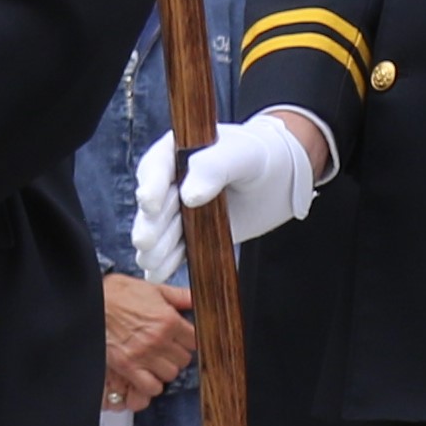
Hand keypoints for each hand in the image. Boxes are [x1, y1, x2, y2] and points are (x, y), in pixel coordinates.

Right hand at [99, 273, 196, 407]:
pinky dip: (152, 383)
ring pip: (171, 374)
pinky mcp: (128, 367)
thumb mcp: (149, 288)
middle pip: (184, 359)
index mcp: (167, 319)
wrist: (87, 303)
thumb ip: (177, 295)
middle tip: (167, 347)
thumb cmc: (114, 294)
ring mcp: (144, 355)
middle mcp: (158, 339)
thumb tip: (196, 298)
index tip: (182, 338)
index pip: (195, 339)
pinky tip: (147, 372)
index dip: (188, 338)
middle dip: (177, 353)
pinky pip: (152, 387)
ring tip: (156, 359)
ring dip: (165, 368)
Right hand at [133, 113, 319, 276]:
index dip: (151, 187)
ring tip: (152, 262)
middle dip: (148, 225)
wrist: (280, 179)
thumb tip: (189, 196)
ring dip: (153, 248)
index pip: (155, 168)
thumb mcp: (241, 154)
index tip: (150, 205)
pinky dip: (166, 263)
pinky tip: (160, 272)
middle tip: (145, 241)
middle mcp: (171, 181)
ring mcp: (179, 210)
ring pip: (158, 232)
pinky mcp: (191, 233)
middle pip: (152, 206)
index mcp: (176, 152)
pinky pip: (174, 251)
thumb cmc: (259, 157)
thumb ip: (214, 168)